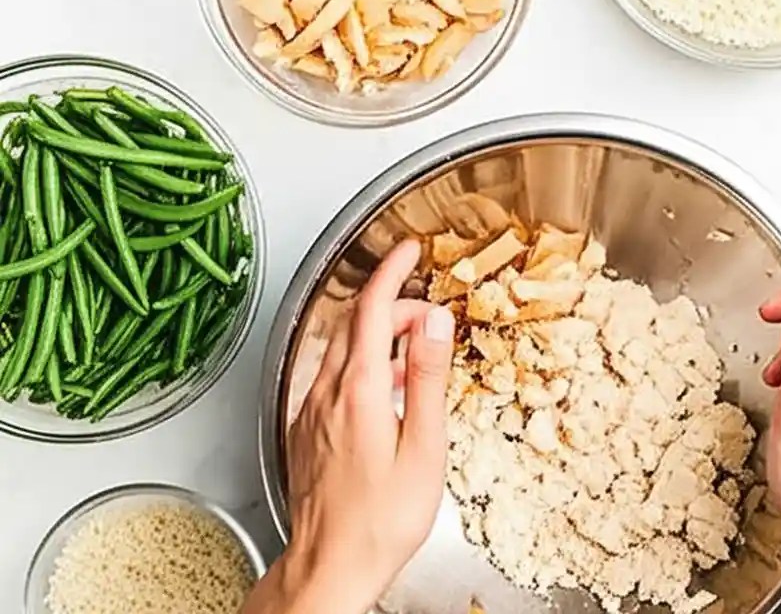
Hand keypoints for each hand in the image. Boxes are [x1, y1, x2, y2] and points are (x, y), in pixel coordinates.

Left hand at [242, 239, 455, 613]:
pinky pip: (332, 380)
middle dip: (390, 305)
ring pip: (340, 352)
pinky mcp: (307, 433)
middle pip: (353, 325)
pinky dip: (362, 366)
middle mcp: (325, 396)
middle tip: (427, 312)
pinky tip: (384, 390)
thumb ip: (427, 377)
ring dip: (375, 336)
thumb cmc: (380, 521)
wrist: (330, 568)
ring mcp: (311, 415)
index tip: (408, 251)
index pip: (370, 309)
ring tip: (412, 348)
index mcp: (357, 391)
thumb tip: (434, 322)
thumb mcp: (424, 447)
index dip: (390, 272)